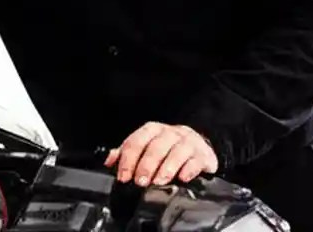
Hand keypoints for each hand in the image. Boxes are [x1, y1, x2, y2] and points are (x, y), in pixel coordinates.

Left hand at [104, 122, 218, 186]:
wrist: (197, 148)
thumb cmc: (167, 150)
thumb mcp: (145, 148)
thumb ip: (126, 154)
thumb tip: (109, 160)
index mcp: (152, 130)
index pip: (137, 141)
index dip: (128, 160)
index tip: (124, 176)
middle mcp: (170, 133)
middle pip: (156, 146)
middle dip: (146, 165)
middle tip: (140, 181)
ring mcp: (188, 142)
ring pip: (177, 151)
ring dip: (167, 168)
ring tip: (159, 182)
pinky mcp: (203, 154)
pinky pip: (197, 160)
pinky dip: (189, 169)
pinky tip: (182, 178)